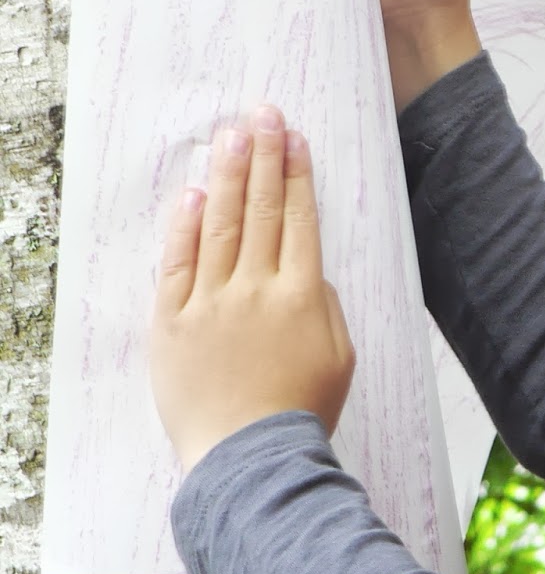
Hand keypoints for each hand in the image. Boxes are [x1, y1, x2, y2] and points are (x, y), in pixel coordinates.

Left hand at [149, 105, 355, 473]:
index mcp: (302, 296)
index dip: (296, 174)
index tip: (294, 137)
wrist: (249, 460)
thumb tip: (309, 268)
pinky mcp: (173, 323)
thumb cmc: (303, 412)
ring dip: (229, 175)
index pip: (299, 219)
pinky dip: (186, 227)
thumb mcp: (341, 357)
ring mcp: (211, 304)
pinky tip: (195, 193)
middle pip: (262, 209)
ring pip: (221, 226)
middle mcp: (256, 289)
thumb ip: (326, 305)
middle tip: (262, 114)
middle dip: (263, 155)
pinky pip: (178, 265)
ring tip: (232, 134)